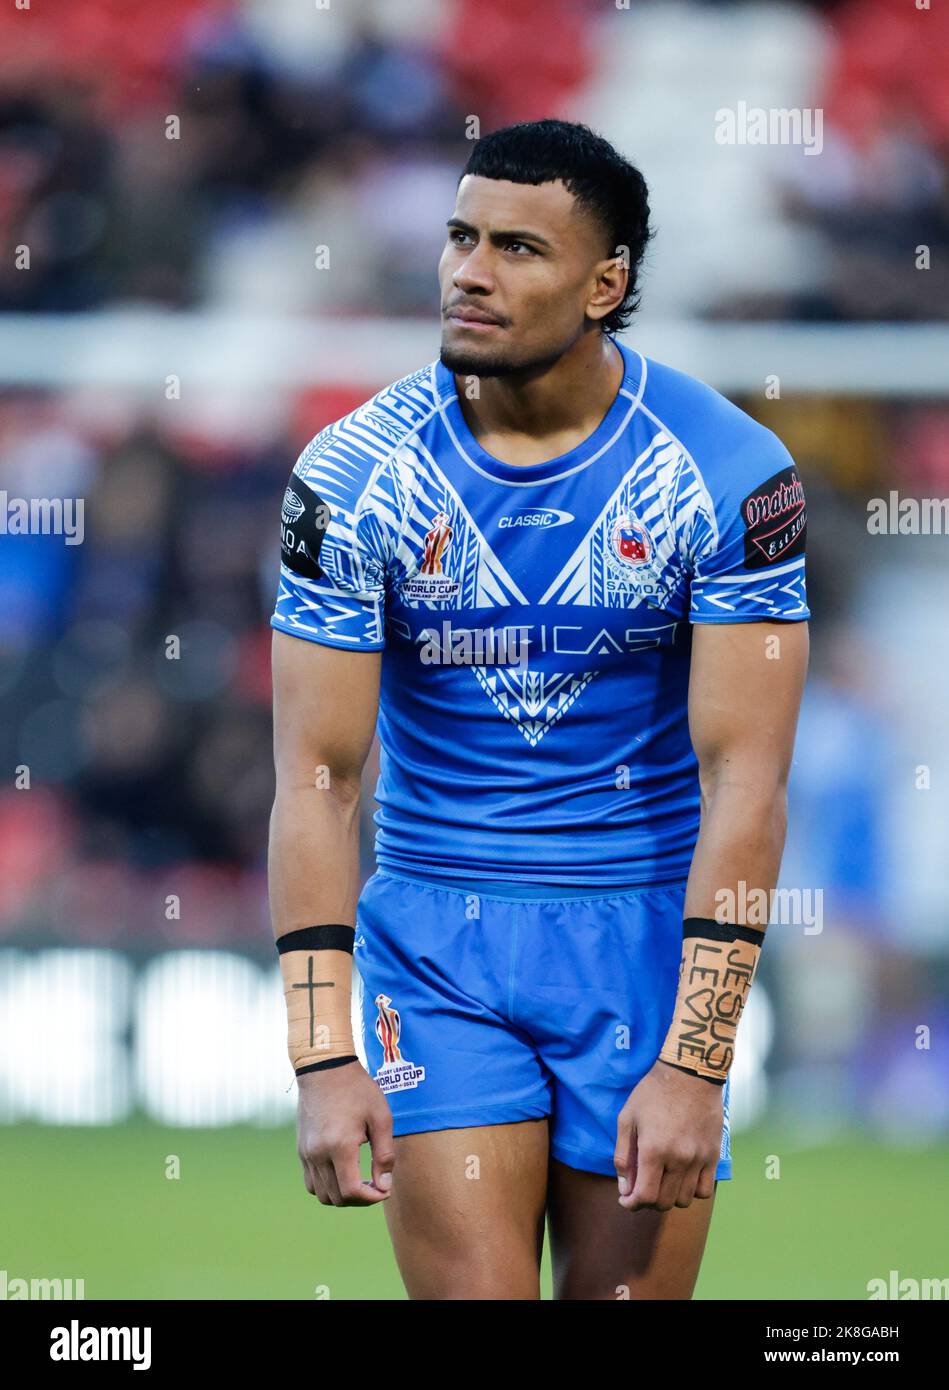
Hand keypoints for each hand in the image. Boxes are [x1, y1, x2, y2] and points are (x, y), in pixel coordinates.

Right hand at [296, 1061, 394, 1205]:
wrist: (325, 1068)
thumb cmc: (357, 1089)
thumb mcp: (381, 1117)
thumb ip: (384, 1154)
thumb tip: (384, 1186)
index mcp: (340, 1146)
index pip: (351, 1192)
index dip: (371, 1199)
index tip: (384, 1190)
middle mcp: (318, 1154)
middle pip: (336, 1198)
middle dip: (359, 1200)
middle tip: (376, 1186)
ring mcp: (306, 1153)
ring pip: (322, 1194)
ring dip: (342, 1196)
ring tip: (360, 1181)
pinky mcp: (301, 1149)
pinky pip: (311, 1182)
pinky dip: (328, 1186)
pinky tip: (343, 1172)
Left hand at [614, 1060, 723, 1212]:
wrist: (689, 1073)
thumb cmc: (653, 1092)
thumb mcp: (627, 1118)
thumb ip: (623, 1155)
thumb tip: (624, 1187)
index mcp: (653, 1150)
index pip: (645, 1196)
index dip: (633, 1204)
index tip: (626, 1200)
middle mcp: (678, 1159)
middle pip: (664, 1202)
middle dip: (648, 1202)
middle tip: (641, 1190)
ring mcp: (698, 1158)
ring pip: (685, 1199)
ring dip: (670, 1198)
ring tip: (661, 1183)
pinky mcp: (713, 1155)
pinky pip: (705, 1190)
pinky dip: (692, 1192)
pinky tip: (682, 1179)